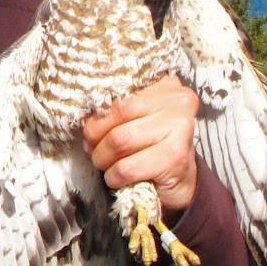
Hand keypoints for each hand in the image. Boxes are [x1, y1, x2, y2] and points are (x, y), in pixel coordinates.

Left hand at [81, 75, 198, 213]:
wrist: (182, 181)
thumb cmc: (153, 146)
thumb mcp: (138, 118)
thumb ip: (117, 109)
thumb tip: (84, 116)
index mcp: (165, 85)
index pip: (119, 92)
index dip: (97, 113)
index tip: (91, 130)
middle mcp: (177, 101)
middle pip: (118, 113)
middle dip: (96, 137)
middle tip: (93, 150)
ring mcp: (179, 128)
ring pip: (120, 140)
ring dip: (103, 158)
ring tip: (105, 164)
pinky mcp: (175, 157)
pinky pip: (128, 167)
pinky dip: (114, 177)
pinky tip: (118, 178)